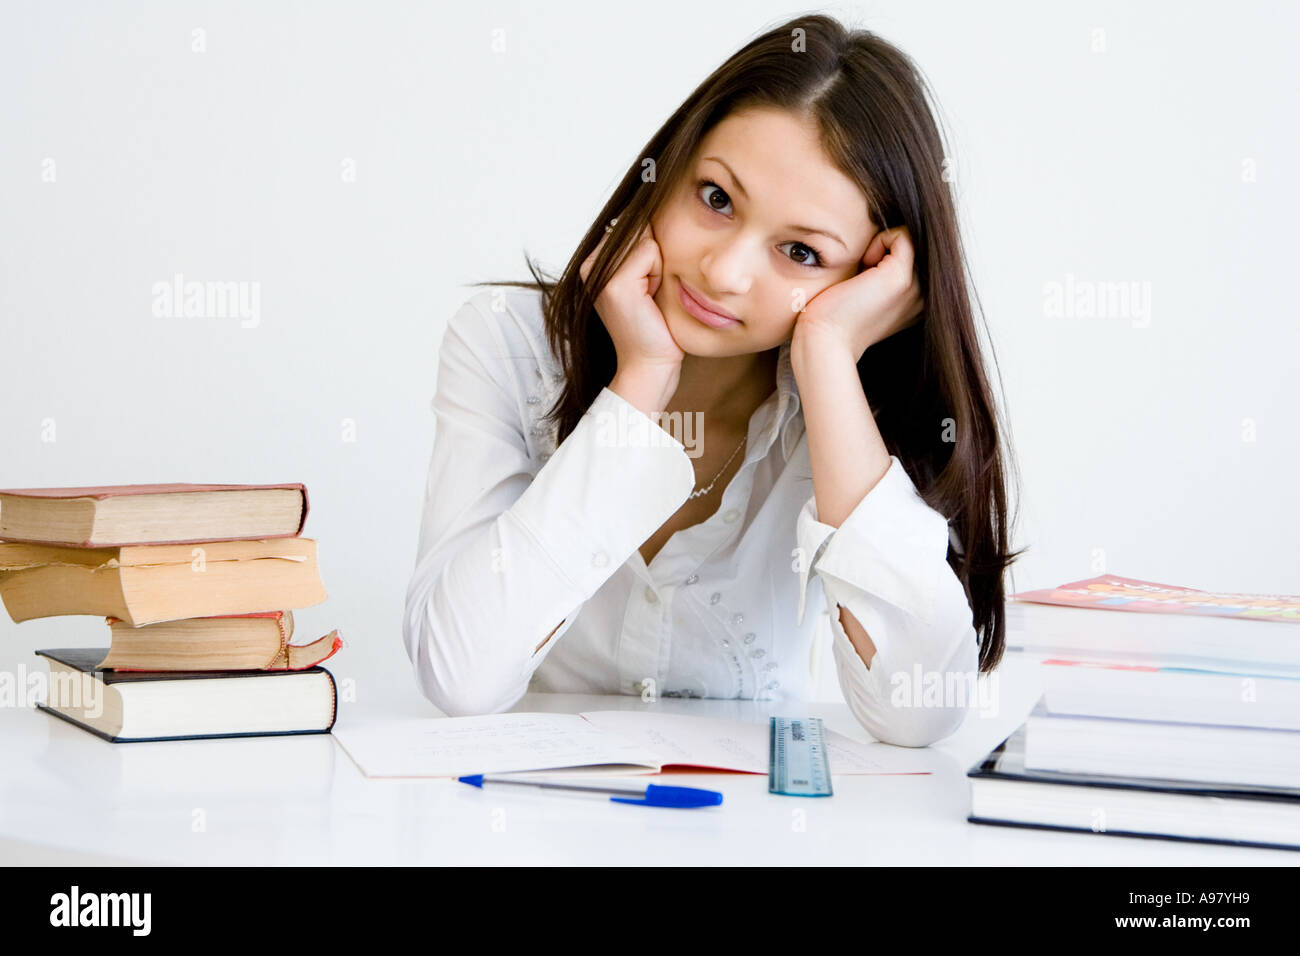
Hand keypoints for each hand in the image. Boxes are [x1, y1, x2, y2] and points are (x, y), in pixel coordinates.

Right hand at [580, 217, 684, 374]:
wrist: (649, 363)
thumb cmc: (653, 325)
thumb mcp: (644, 277)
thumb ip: (639, 246)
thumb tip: (646, 210)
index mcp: (592, 262)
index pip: (632, 225)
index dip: (650, 252)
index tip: (644, 285)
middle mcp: (588, 265)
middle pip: (638, 229)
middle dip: (653, 258)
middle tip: (648, 293)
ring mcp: (598, 274)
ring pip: (645, 239)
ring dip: (657, 267)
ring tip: (649, 296)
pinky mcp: (614, 283)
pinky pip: (649, 251)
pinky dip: (659, 274)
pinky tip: (650, 300)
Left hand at [792, 225, 924, 362]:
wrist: (825, 341)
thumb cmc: (835, 318)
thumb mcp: (867, 292)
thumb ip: (881, 273)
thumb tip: (884, 240)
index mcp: (918, 301)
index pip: (911, 256)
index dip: (885, 256)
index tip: (863, 279)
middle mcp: (923, 295)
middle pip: (911, 246)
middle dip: (885, 250)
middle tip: (861, 275)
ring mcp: (916, 287)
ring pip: (908, 239)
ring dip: (881, 245)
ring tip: (862, 271)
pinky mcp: (901, 277)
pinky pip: (902, 235)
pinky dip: (880, 239)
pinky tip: (864, 263)